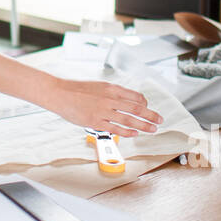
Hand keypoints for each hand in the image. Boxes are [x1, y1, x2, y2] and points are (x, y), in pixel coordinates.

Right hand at [41, 78, 160, 137]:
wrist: (60, 94)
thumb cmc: (77, 90)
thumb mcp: (98, 86)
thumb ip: (112, 94)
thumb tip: (126, 101)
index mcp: (111, 88)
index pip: (135, 96)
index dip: (145, 103)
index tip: (149, 108)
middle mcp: (109, 98)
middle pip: (136, 108)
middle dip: (150, 115)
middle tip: (160, 120)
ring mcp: (103, 111)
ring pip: (129, 119)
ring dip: (143, 125)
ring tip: (152, 129)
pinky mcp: (95, 122)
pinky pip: (115, 128)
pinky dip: (127, 131)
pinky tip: (134, 133)